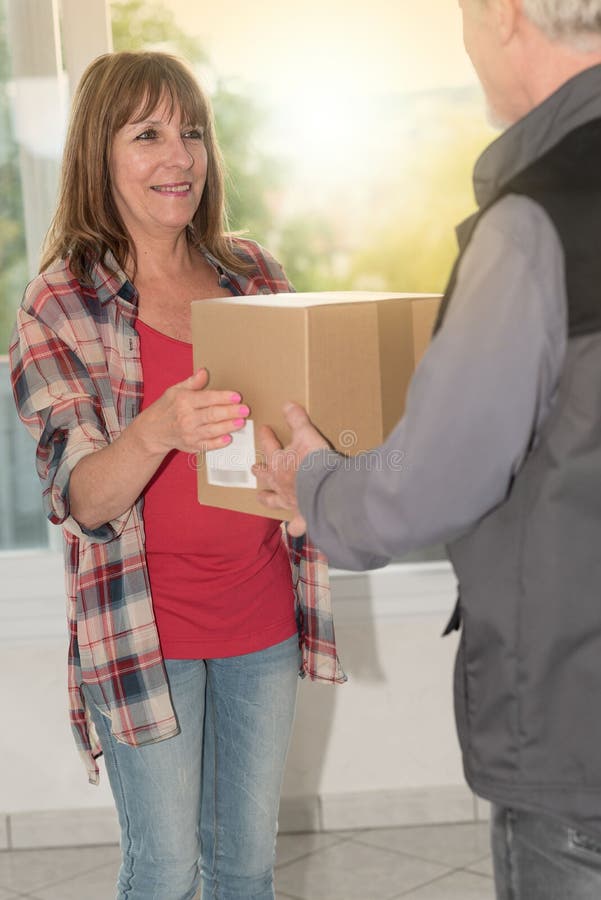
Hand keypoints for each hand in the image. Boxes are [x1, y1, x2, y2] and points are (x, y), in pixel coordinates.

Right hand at [138, 368, 248, 454]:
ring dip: (228, 426)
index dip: (223, 397)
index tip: (237, 396)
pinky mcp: (192, 446)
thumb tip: (204, 371)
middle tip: (245, 410)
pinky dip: (218, 443)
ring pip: (212, 430)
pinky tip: (228, 438)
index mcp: (184, 401)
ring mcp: (189, 434)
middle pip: (212, 415)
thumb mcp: (175, 390)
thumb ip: (192, 382)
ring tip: (241, 422)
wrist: (153, 431)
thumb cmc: (167, 407)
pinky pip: (207, 445)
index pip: (207, 398)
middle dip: (230, 412)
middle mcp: (186, 418)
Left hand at [253, 402, 329, 536]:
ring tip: (262, 499)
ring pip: (274, 501)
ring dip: (268, 499)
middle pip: (266, 477)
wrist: (326, 489)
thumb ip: (297, 419)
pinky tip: (295, 529)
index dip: (267, 437)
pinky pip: (297, 524)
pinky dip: (296, 526)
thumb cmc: (315, 462)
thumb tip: (287, 404)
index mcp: (279, 463)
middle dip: (260, 472)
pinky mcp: (302, 516)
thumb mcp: (307, 434)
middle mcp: (280, 484)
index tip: (263, 429)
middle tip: (254, 468)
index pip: (270, 446)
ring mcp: (289, 501)